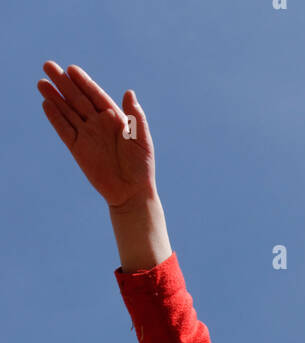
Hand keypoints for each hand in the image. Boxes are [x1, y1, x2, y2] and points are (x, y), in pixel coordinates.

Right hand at [37, 62, 155, 209]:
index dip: (83, 82)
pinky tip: (46, 104)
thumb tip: (129, 92)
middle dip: (63, 83)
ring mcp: (86, 135)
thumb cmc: (141, 167)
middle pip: (77, 99)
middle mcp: (98, 123)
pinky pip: (64, 131)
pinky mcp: (77, 149)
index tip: (71, 69)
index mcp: (114, 117)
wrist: (131, 193)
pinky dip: (55, 118)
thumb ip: (135, 117)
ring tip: (42, 82)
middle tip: (48, 65)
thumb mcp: (142, 140)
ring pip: (67, 112)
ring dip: (54, 97)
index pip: (95, 95)